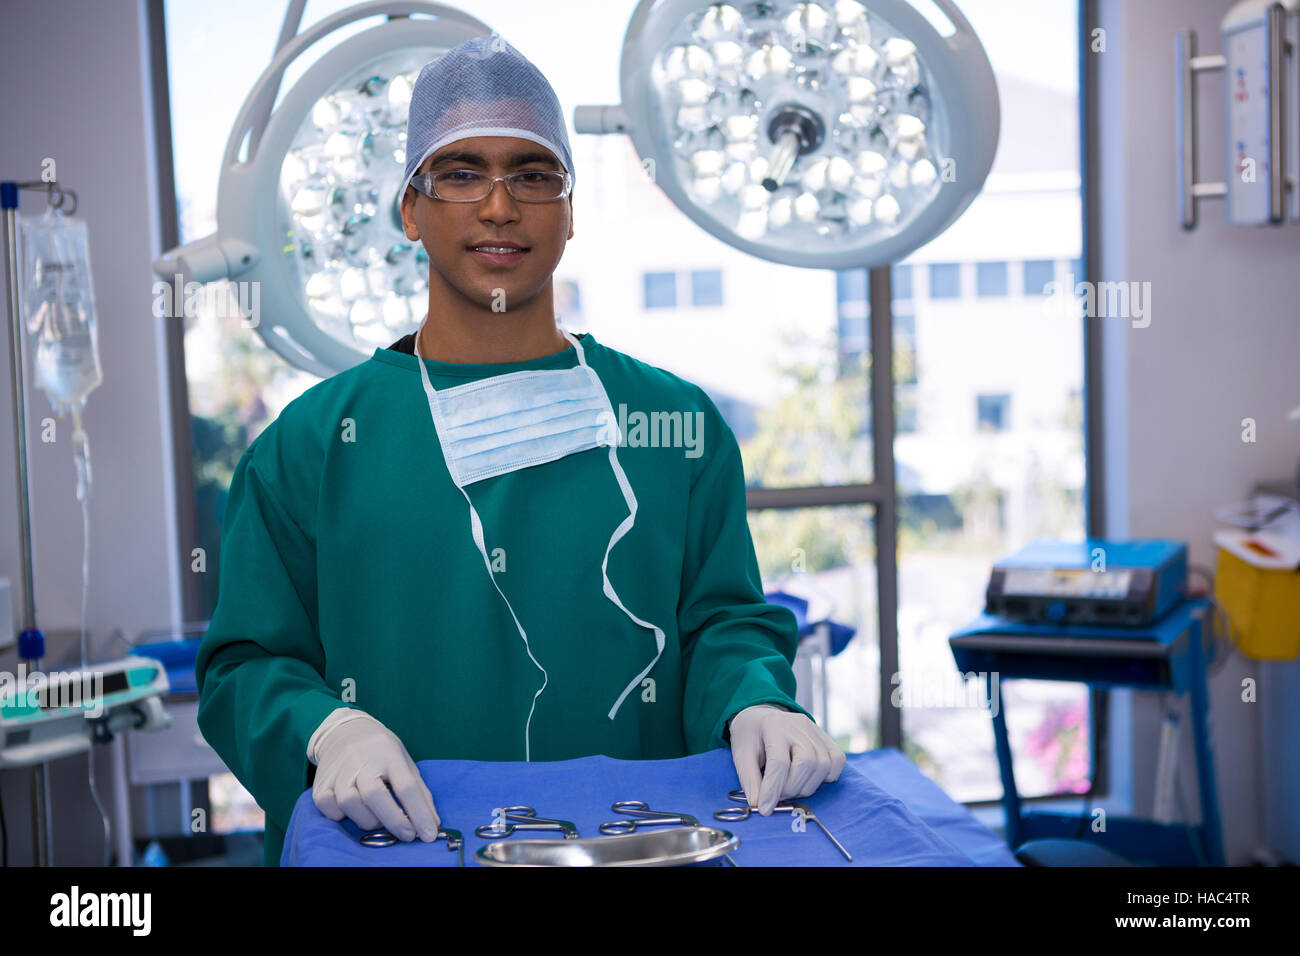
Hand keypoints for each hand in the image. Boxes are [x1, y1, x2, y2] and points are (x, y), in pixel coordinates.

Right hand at [311, 711, 440, 841]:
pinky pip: (327, 806)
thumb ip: (419, 792)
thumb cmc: (380, 751)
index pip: (406, 786)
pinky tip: (353, 811)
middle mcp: (362, 759)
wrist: (345, 731)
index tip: (428, 834)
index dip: (419, 813)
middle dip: (393, 820)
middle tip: (406, 835)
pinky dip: (340, 815)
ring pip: (349, 803)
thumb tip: (432, 824)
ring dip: (367, 820)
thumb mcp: (404, 762)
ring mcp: (339, 770)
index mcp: (389, 754)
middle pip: (374, 794)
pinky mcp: (321, 782)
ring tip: (378, 819)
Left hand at [728, 704, 845, 814]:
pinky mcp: (826, 738)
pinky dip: (826, 776)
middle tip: (777, 795)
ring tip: (789, 788)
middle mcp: (798, 725)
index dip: (773, 790)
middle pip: (806, 763)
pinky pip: (837, 761)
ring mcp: (815, 730)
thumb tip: (759, 806)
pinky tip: (808, 778)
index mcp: (773, 725)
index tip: (765, 810)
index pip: (779, 762)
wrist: (761, 718)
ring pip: (823, 765)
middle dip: (791, 789)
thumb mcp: (741, 756)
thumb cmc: (750, 737)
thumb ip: (750, 781)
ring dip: (806, 786)